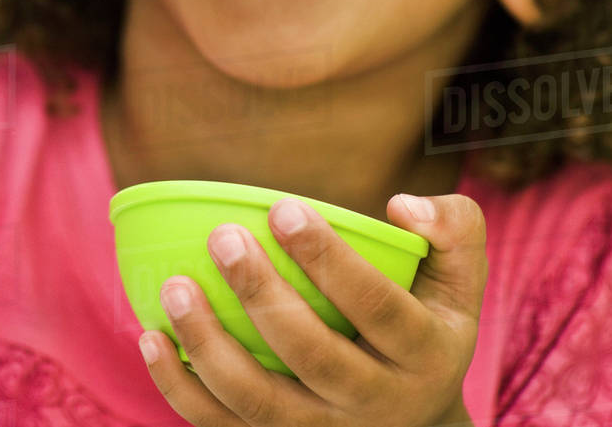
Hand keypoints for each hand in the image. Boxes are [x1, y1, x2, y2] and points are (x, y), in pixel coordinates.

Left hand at [138, 194, 486, 426]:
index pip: (376, 307)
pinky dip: (180, 389)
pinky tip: (151, 338)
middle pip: (313, 356)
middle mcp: (376, 403)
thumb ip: (454, 227)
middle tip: (223, 238)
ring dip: (210, 345)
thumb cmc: (428, 321)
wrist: (417, 419)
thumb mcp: (460, 277)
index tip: (282, 208)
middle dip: (262, 295)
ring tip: (176, 287)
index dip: (328, 259)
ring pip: (261, 403)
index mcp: (424, 354)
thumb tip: (400, 206)